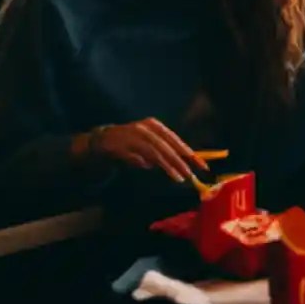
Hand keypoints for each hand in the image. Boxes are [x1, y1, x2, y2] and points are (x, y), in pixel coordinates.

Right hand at [75, 117, 206, 182]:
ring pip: (153, 152)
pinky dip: (141, 163)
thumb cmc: (132, 143)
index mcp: (155, 126)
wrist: (103, 139)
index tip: (201, 164)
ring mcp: (132, 135)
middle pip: (166, 146)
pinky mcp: (119, 145)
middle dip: (179, 161)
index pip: (175, 140)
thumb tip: (184, 164)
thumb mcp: (150, 144)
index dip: (189, 152)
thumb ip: (165, 152)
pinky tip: (146, 167)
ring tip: (177, 177)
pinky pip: (134, 157)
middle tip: (190, 174)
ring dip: (166, 165)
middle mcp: (145, 128)